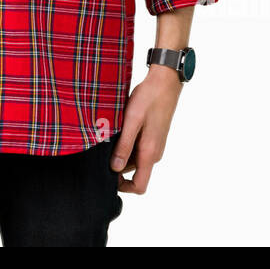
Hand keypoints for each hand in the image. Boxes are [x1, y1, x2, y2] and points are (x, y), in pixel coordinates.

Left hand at [110, 65, 182, 193]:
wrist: (165, 82)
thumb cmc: (149, 98)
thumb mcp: (132, 120)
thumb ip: (124, 146)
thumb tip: (115, 168)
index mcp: (149, 153)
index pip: (139, 186)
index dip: (123, 186)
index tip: (108, 173)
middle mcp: (154, 153)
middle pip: (133, 172)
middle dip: (117, 163)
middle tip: (104, 144)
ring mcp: (155, 145)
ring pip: (134, 158)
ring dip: (122, 150)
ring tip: (112, 132)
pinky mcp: (153, 137)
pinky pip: (138, 147)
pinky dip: (127, 142)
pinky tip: (120, 126)